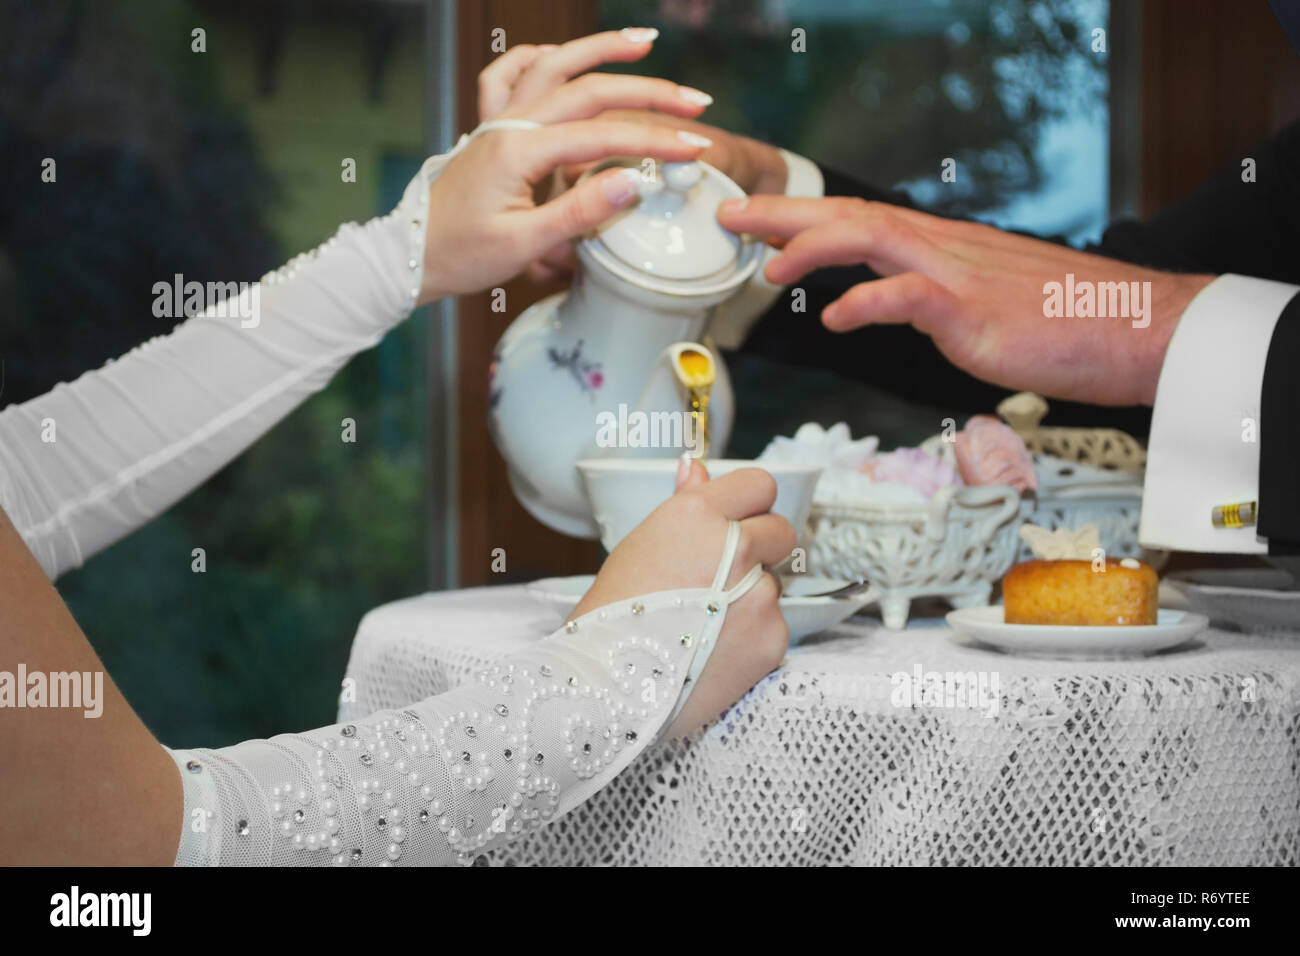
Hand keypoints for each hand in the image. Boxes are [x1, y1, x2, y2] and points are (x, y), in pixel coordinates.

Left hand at [476, 31, 787, 281]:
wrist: (410, 255)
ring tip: (643, 40)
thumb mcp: (523, 246)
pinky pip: (509, 76)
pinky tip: (559, 56)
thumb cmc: (460, 255)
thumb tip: (633, 183)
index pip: (602, 136)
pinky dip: (537, 59)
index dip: (654, 140)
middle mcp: (509, 125)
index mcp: (519, 152)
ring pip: (554, 65)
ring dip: (600, 49)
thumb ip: (580, 213)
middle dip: (649, 91)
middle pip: (589, 89)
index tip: (694, 148)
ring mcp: (497, 122)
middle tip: (695, 101)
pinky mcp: (489, 129)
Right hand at [571, 460, 792, 736]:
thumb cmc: (611, 612)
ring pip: (773, 584)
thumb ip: (683, 505)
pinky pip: (772, 627)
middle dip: (762, 547)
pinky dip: (751, 639)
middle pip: (781, 531)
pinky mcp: (773, 637)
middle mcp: (738, 546)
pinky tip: (714, 653)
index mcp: (700, 514)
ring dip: (750, 599)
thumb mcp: (640, 545)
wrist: (606, 685)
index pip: (760, 484)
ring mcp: (760, 594)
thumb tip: (696, 466)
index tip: (739, 522)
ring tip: (706, 626)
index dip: (749, 504)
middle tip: (726, 577)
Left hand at [716, 196, 1216, 405]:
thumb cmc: (1065, 320)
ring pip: (871, 240)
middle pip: (851, 217)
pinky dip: (865, 302)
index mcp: (942, 248)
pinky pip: (909, 297)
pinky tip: (834, 318)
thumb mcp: (984, 301)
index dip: (803, 218)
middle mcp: (944, 250)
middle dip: (784, 215)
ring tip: (766, 265)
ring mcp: (959, 277)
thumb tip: (889, 303)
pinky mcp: (975, 313)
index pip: (860, 221)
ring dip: (810, 247)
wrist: (1137, 327)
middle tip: (732, 217)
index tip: (758, 222)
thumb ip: (932, 297)